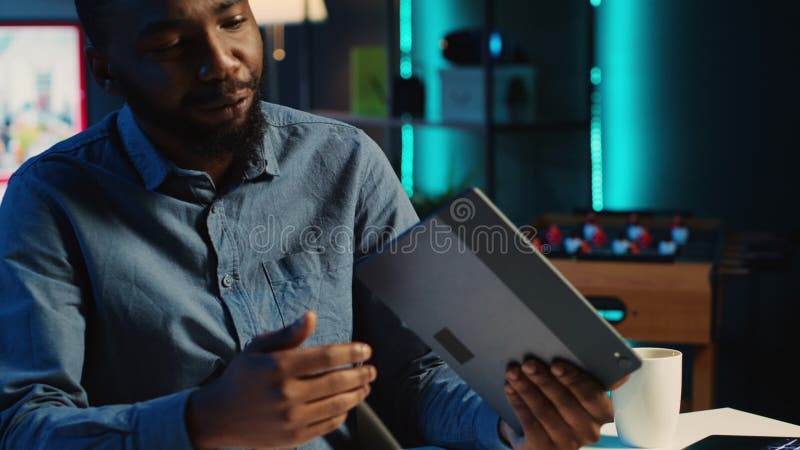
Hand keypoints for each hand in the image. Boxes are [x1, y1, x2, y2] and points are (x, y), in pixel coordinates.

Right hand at [186, 311, 376, 448]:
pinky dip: (342, 413)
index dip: (351, 352)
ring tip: (365, 386)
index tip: (365, 350)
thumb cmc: (242, 376)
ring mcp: (291, 418)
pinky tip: (347, 404)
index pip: (327, 356)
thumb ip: (288, 334)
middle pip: (337, 381)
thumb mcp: (258, 348)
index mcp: (279, 366)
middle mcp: (286, 393)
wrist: (218, 416)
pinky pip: (328, 425)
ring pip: (337, 404)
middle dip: (360, 374)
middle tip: (371, 369)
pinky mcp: (293, 437)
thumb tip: (312, 316)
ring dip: (357, 394)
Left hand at [500, 359, 628, 449]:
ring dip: (526, 388)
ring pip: (545, 411)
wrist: (540, 435)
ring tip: (513, 372)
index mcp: (602, 412)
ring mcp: (568, 443)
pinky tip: (510, 388)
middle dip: (544, 379)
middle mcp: (590, 431)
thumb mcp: (572, 387)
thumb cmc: (559, 402)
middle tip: (528, 363)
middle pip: (565, 401)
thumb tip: (600, 350)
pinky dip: (518, 403)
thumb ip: (581, 370)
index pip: (592, 394)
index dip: (574, 378)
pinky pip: (530, 423)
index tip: (556, 364)